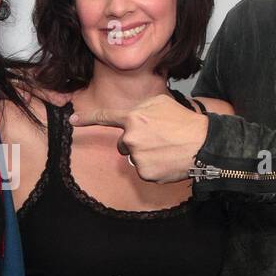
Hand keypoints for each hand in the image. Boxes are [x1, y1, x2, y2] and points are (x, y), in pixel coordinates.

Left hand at [70, 93, 209, 182]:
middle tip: (158, 139)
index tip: (72, 121)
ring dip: (145, 155)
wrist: (203, 143)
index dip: (87, 119)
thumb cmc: (184, 121)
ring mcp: (137, 157)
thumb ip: (140, 108)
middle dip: (136, 143)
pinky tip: (167, 160)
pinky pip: (143, 171)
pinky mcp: (145, 173)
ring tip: (166, 149)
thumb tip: (131, 117)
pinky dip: (153, 168)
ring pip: (133, 158)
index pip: (105, 117)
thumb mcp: (161, 102)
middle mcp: (130, 138)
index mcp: (133, 118)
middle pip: (123, 144)